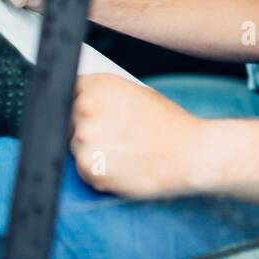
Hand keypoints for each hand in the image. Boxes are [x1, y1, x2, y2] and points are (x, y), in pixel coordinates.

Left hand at [69, 74, 207, 198]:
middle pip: (68, 121)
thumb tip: (85, 102)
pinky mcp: (88, 168)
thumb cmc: (171, 125)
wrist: (190, 153)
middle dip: (86, 129)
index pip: (69, 90)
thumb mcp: (139, 94)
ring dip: (93, 152)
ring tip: (123, 153)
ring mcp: (85, 139)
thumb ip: (108, 96)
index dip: (79, 104)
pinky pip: (85, 171)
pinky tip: (124, 167)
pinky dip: (100, 173)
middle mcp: (86, 108)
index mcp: (99, 85)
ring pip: (77, 147)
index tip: (86, 113)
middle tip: (114, 137)